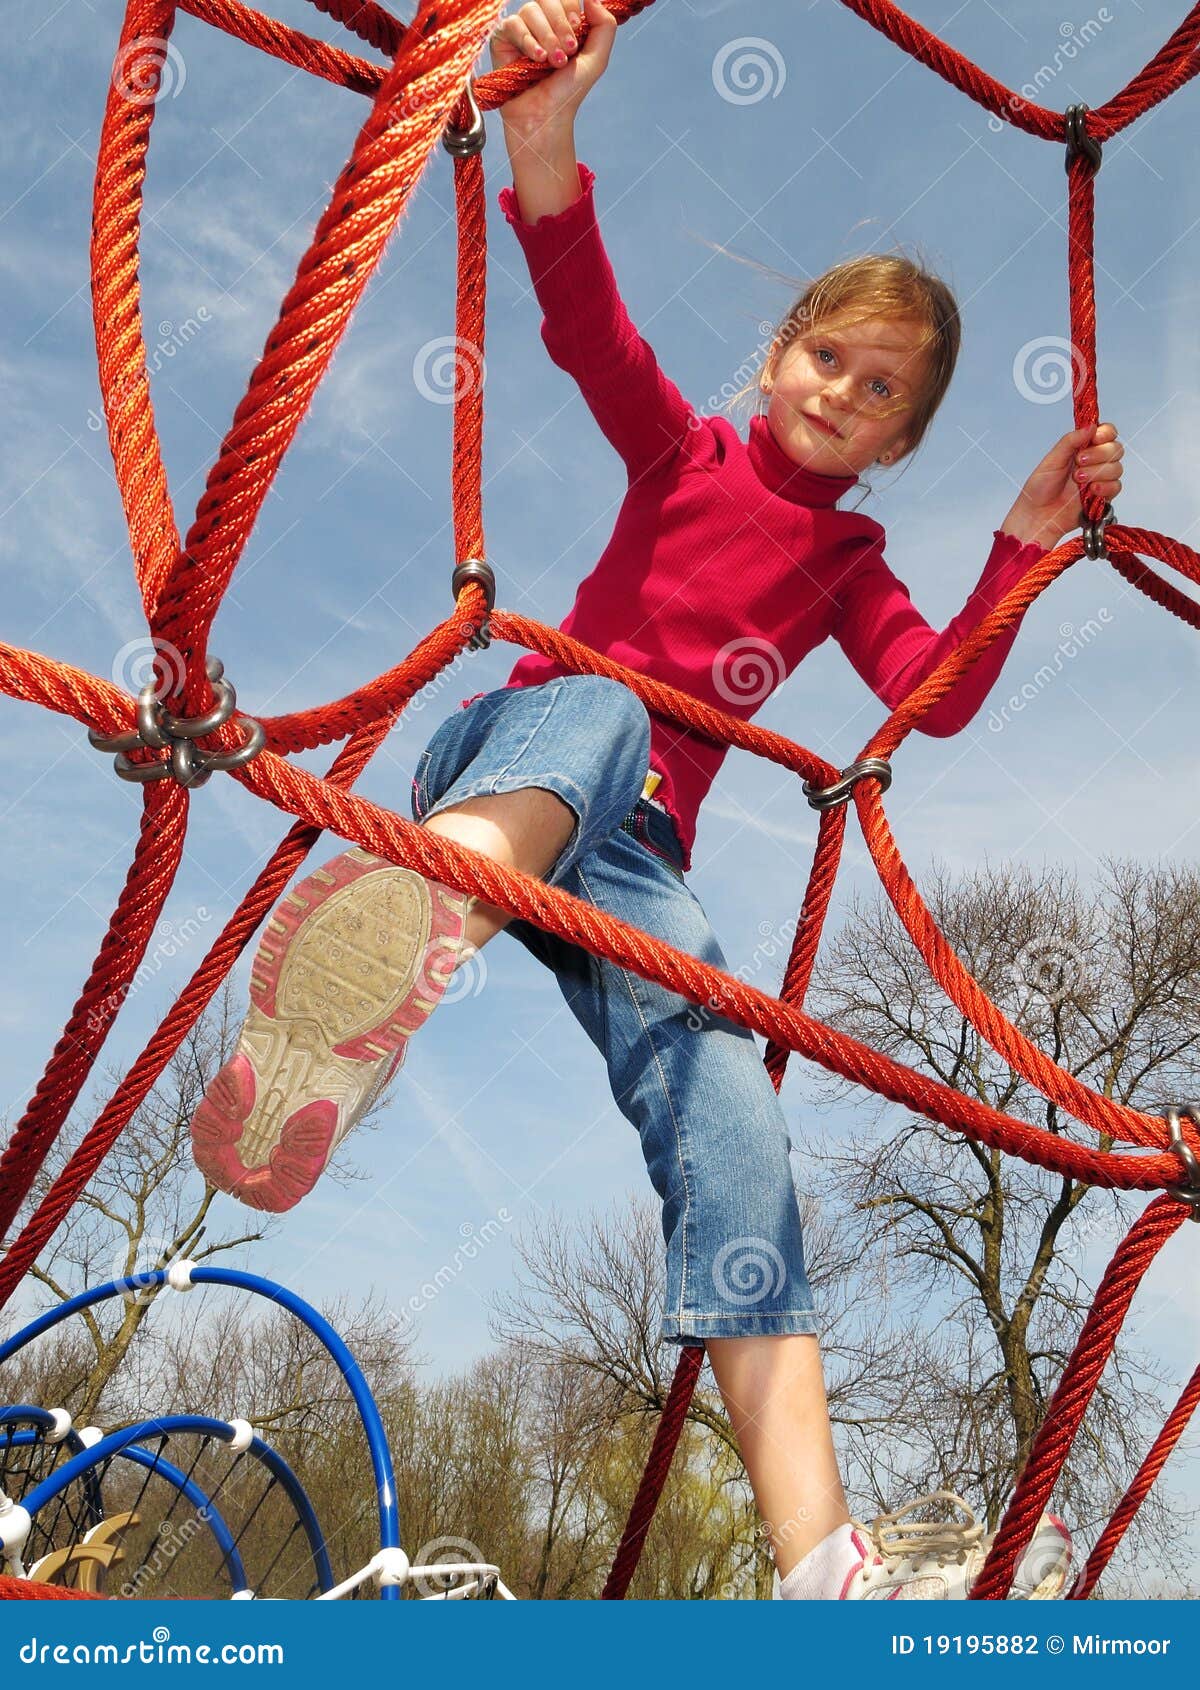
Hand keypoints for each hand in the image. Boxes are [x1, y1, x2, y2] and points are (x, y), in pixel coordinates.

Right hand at [490, 0, 617, 133]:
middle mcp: (541, 21)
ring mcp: (521, 29)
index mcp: (561, 22)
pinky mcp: (502, 39)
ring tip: (551, 63)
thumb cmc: (568, 91)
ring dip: (546, 37)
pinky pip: (513, 24)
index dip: (570, 12)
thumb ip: (604, 25)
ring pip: (531, 10)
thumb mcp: (597, 58)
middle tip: (565, 55)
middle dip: (559, 26)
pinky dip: (527, 41)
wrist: (545, 116)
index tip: (575, 40)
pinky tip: (536, 60)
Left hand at [1000, 422, 1123, 550]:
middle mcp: (1094, 462)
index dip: (1106, 433)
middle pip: (1116, 449)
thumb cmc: (1039, 489)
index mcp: (1082, 448)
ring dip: (1098, 471)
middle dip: (1099, 454)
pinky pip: (1116, 487)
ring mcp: (1100, 479)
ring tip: (1078, 479)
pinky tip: (1091, 490)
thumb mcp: (1052, 460)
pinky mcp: (1103, 497)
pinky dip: (1105, 486)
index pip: (1106, 433)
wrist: (1037, 516)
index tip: (1095, 438)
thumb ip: (1071, 441)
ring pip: (1117, 468)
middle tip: (1079, 461)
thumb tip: (1091, 426)